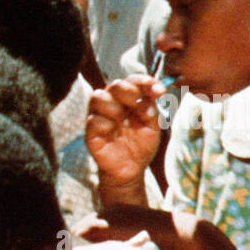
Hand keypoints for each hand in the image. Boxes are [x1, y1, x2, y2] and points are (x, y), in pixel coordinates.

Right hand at [85, 75, 167, 201]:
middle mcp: (112, 103)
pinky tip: (112, 132)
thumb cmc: (141, 144)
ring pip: (98, 97)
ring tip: (123, 120)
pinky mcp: (91, 132)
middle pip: (115, 84)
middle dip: (130, 93)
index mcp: (128, 99)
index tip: (159, 92)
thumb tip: (155, 93)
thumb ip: (153, 107)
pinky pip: (93, 120)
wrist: (131, 169)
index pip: (133, 80)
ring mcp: (99, 116)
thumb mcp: (153, 125)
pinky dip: (105, 124)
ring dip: (114, 106)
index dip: (145, 82)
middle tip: (140, 107)